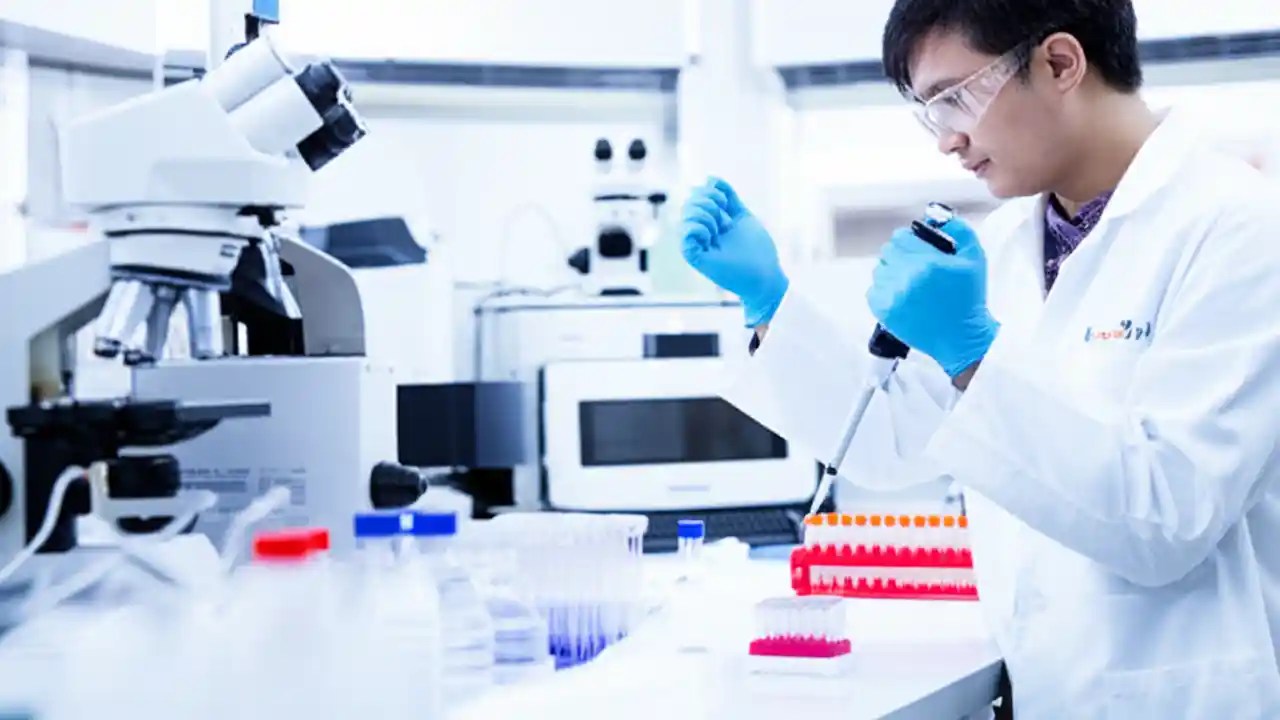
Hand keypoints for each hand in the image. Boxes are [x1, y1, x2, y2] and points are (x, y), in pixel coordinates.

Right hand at [681, 177, 788, 327]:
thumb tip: (710, 178)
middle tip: (723, 218)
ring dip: (705, 214)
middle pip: (690, 203)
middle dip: (706, 201)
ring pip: (686, 216)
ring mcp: (698, 244)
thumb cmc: (757, 250)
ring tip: (718, 229)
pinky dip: (698, 228)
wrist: (765, 275)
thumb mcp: (742, 216)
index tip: (724, 202)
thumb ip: (729, 198)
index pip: (698, 196)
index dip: (710, 191)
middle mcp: (702, 233)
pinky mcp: (696, 257)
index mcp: (711, 222)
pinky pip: (685, 234)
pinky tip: (711, 235)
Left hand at [866, 217, 999, 377]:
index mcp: (927, 262)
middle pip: (888, 251)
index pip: (900, 237)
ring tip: (910, 282)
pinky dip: (884, 290)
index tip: (917, 247)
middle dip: (900, 254)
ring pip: (879, 270)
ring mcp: (893, 296)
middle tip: (915, 265)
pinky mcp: (884, 312)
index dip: (909, 240)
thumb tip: (938, 219)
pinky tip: (902, 295)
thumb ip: (959, 230)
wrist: (962, 338)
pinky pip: (873, 291)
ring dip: (892, 272)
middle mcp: (906, 277)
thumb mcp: (974, 258)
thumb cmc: (969, 299)